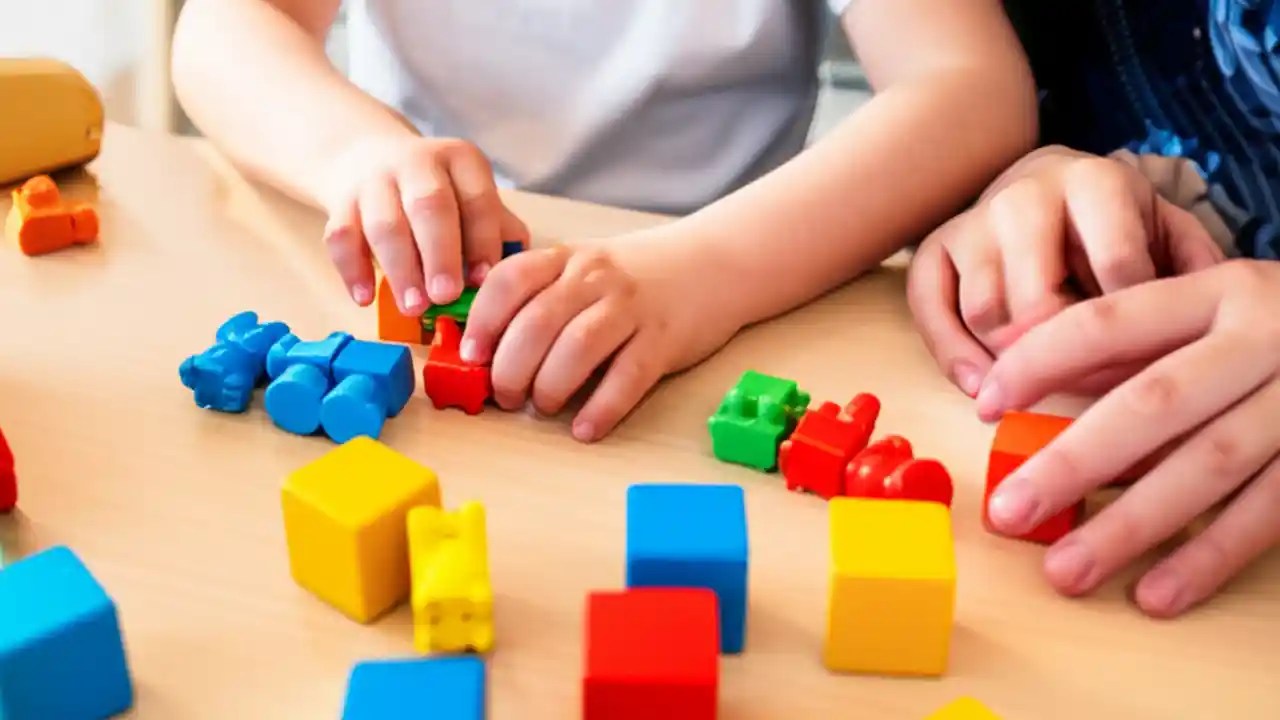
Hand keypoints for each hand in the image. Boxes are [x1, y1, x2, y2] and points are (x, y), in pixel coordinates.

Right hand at [317, 133, 529, 313]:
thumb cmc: (437, 191)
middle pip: (429, 207)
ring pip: (384, 224)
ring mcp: (375, 180)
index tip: (483, 280)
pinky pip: (340, 236)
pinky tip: (364, 297)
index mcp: (461, 160)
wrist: (367, 155)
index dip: (482, 240)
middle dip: (439, 254)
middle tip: (445, 296)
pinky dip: (352, 269)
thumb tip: (522, 271)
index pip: (477, 199)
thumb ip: (495, 229)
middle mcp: (418, 163)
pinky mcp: (341, 201)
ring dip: (400, 269)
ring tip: (412, 307)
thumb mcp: (471, 194)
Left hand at [459, 236, 739, 440]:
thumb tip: (486, 343)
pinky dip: (601, 408)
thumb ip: (542, 293)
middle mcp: (596, 278)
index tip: (472, 355)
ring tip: (543, 407)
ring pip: (577, 348)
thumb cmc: (638, 274)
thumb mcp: (586, 266)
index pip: (511, 281)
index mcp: (568, 259)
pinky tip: (584, 428)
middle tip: (505, 396)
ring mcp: (632, 308)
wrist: (715, 262)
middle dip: (510, 368)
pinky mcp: (664, 339)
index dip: (483, 321)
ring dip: (550, 387)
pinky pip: (627, 377)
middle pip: (537, 323)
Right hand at [908, 145, 1224, 396]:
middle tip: (1092, 388)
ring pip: (986, 316)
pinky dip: (952, 358)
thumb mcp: (1165, 230)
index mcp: (1095, 183)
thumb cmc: (1111, 224)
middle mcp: (1026, 195)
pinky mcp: (933, 248)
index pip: (1117, 270)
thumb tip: (1205, 324)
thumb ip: (1193, 268)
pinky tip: (980, 388)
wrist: (1040, 180)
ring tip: (1045, 381)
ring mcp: (974, 221)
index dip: (1135, 332)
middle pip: (1040, 304)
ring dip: (1013, 362)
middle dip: (1068, 360)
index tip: (1145, 365)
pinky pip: (929, 311)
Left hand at [978, 260, 1279, 616]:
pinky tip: (1155, 594)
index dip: (1040, 361)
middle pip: (1154, 403)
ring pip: (1209, 466)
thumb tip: (1014, 355)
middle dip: (1073, 462)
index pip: (1110, 322)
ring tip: (1065, 571)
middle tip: (1008, 511)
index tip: (983, 404)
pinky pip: (1268, 514)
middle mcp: (1264, 338)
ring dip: (1131, 526)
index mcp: (1218, 291)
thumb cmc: (1276, 330)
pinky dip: (1209, 557)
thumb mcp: (1211, 307)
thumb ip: (1125, 337)